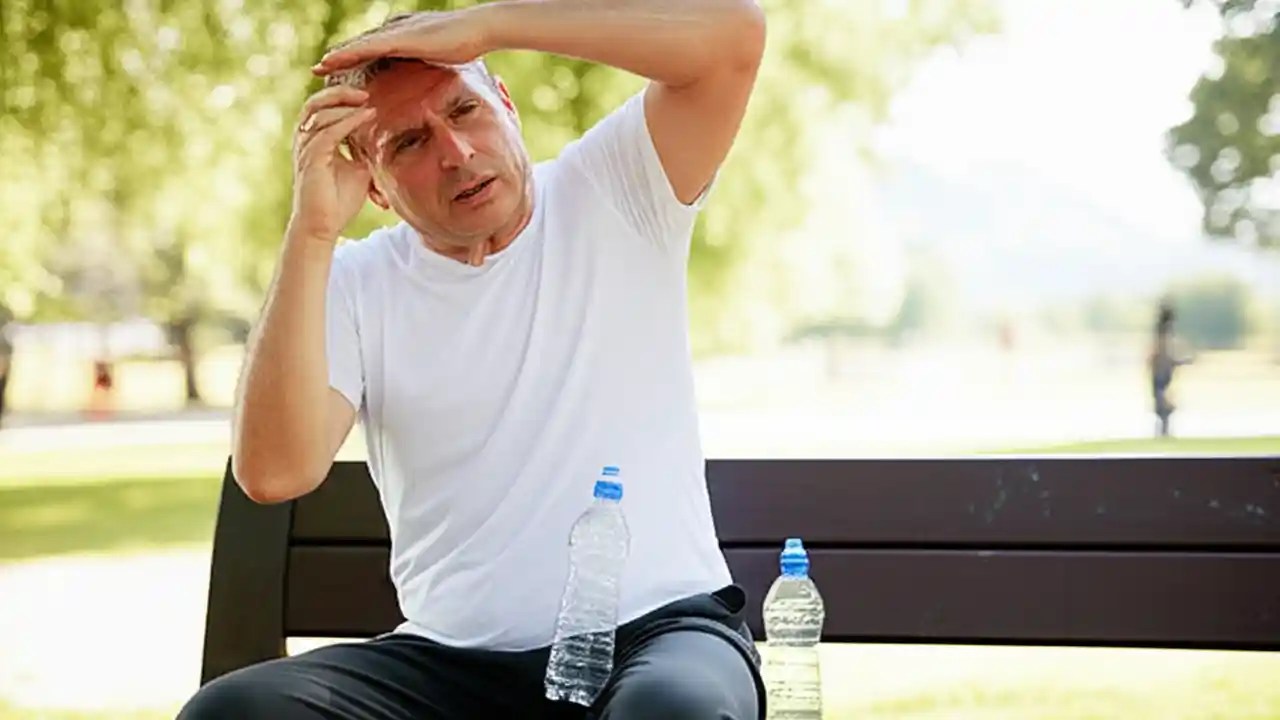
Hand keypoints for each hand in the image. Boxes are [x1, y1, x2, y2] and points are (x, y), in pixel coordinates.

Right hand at [288, 86, 376, 242]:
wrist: (324, 227)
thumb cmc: (338, 202)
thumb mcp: (359, 170)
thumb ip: (364, 151)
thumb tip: (382, 139)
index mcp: (313, 141)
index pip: (322, 108)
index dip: (341, 97)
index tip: (367, 97)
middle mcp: (305, 141)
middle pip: (315, 103)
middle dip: (339, 93)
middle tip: (364, 93)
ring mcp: (305, 149)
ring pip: (319, 112)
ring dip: (344, 104)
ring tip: (366, 102)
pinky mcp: (311, 159)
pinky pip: (328, 132)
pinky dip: (348, 121)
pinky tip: (365, 116)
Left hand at [312, 9, 493, 76]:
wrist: (480, 29)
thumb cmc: (468, 43)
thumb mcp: (441, 57)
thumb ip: (428, 62)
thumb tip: (428, 75)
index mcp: (404, 36)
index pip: (373, 49)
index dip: (355, 59)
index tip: (339, 70)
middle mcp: (395, 30)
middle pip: (361, 46)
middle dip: (341, 58)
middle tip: (319, 70)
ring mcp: (396, 32)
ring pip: (359, 45)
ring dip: (338, 56)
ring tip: (319, 67)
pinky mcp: (400, 38)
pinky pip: (367, 47)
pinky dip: (349, 53)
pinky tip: (333, 60)